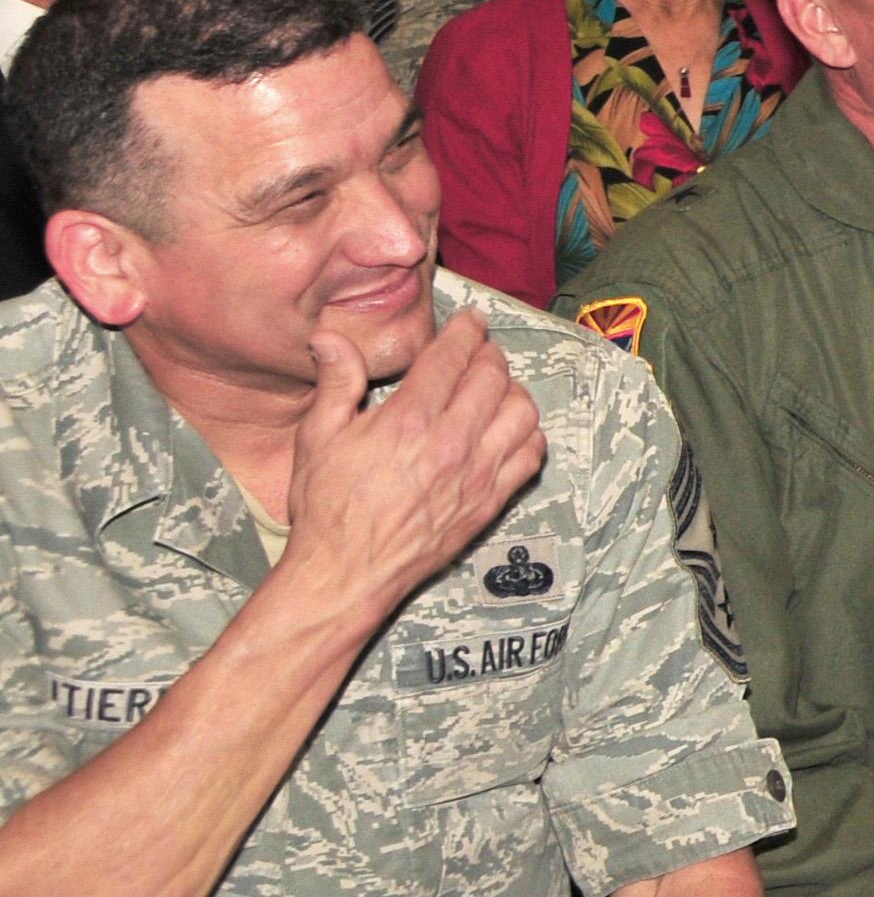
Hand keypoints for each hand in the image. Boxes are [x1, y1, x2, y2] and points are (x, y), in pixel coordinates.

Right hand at [281, 308, 545, 613]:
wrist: (343, 576)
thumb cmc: (326, 509)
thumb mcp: (317, 439)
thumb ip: (335, 383)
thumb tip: (330, 337)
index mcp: (409, 421)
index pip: (453, 356)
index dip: (466, 330)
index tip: (470, 320)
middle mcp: (451, 443)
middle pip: (493, 376)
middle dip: (487, 354)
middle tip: (477, 350)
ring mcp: (478, 474)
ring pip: (522, 410)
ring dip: (512, 389)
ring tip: (493, 387)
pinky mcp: (491, 502)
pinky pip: (531, 454)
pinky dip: (528, 432)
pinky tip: (507, 428)